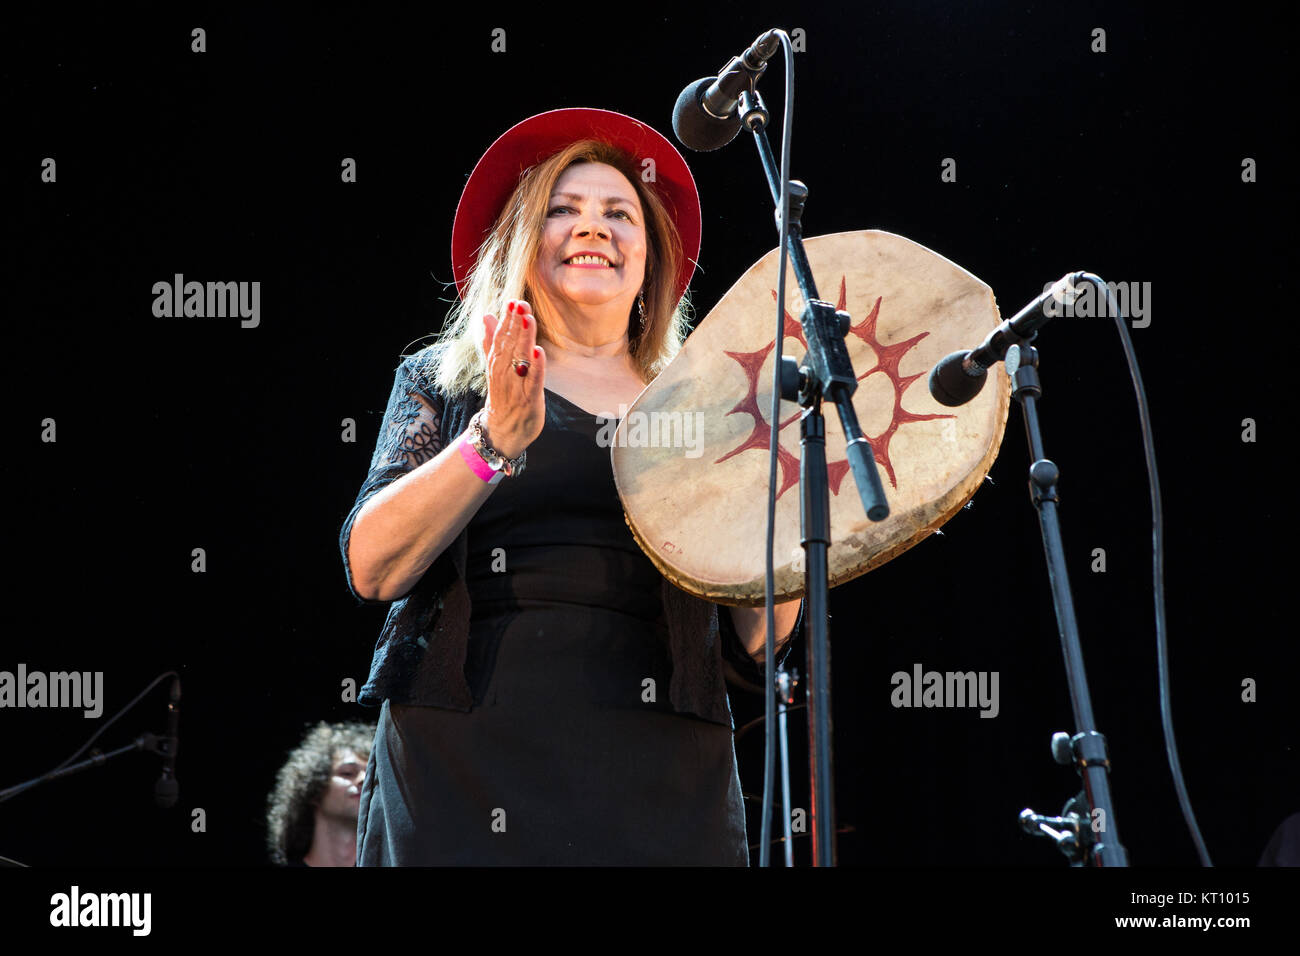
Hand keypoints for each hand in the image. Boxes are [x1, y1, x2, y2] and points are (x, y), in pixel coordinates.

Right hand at [480, 299, 545, 458]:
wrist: (501, 432)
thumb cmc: (502, 397)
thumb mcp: (494, 368)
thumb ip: (492, 342)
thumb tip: (486, 316)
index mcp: (496, 364)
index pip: (501, 338)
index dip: (507, 320)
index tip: (513, 302)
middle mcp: (504, 373)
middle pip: (510, 345)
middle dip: (516, 324)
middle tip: (521, 304)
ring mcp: (516, 387)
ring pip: (520, 360)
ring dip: (524, 339)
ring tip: (528, 319)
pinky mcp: (529, 400)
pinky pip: (533, 381)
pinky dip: (536, 367)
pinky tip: (539, 352)